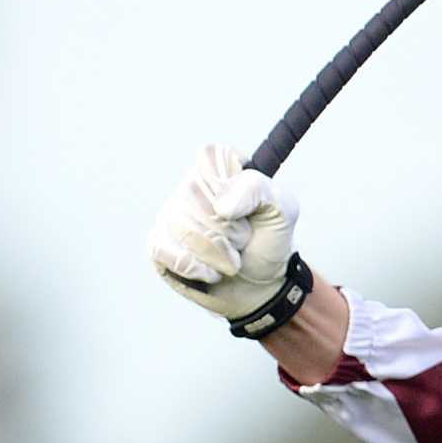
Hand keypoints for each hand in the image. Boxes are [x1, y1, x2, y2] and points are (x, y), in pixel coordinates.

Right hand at [149, 144, 301, 321]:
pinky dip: (195, 268)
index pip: (209, 157)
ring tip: (231, 258)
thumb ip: (257, 189)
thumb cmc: (269, 240)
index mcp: (219, 166)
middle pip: (194, 195)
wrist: (262, 285)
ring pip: (183, 228)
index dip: (230, 187)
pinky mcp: (159, 244)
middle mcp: (190, 185)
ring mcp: (171, 214)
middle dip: (229, 229)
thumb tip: (221, 206)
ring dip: (217, 253)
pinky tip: (210, 272)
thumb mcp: (282, 208)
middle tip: (243, 238)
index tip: (249, 207)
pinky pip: (164, 251)